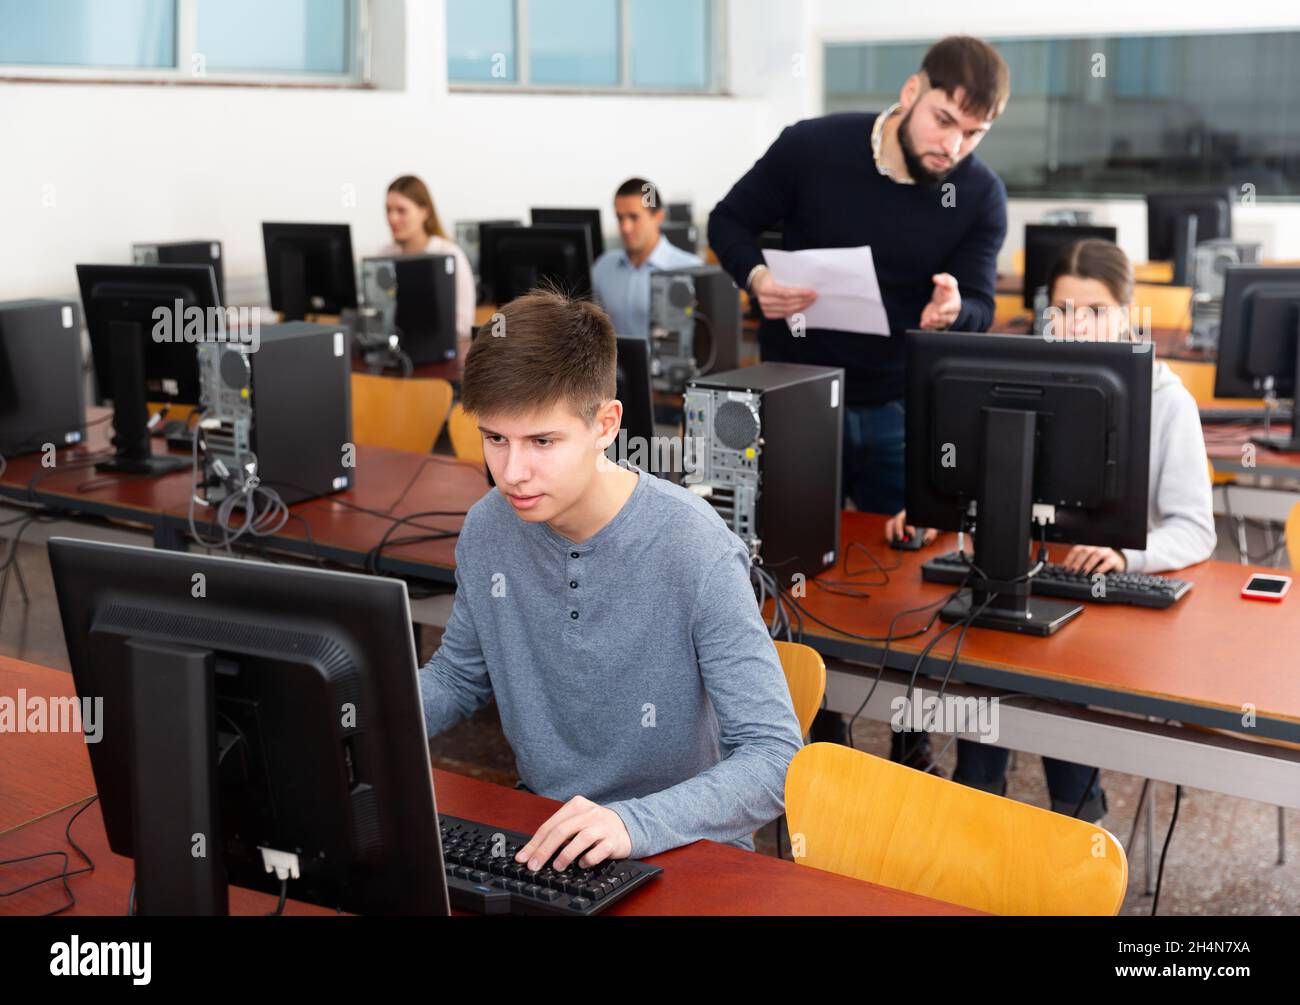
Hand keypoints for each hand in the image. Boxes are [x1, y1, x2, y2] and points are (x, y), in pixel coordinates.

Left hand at [516, 795, 631, 871]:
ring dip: (566, 855)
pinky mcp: (614, 840)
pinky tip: (581, 864)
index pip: (550, 825)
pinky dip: (588, 859)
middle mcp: (589, 813)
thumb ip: (558, 831)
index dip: (534, 843)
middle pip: (562, 831)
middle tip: (534, 866)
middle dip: (544, 850)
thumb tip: (533, 852)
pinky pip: (599, 851)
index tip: (523, 858)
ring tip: (557, 867)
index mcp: (576, 806)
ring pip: (581, 839)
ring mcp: (603, 826)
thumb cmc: (595, 826)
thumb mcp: (577, 821)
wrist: (627, 826)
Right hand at [752, 267, 817, 319]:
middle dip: (803, 300)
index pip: (786, 293)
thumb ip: (788, 280)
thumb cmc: (771, 276)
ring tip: (811, 301)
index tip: (811, 292)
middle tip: (814, 297)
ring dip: (801, 306)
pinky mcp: (768, 314)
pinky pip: (784, 314)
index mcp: (765, 288)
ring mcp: (764, 308)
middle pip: (788, 303)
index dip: (800, 293)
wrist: (759, 282)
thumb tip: (807, 285)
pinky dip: (795, 311)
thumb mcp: (778, 274)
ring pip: (787, 310)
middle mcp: (763, 300)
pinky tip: (803, 307)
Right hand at [884, 509, 937, 544]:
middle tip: (900, 538)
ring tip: (891, 541)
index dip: (909, 527)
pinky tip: (890, 541)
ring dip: (890, 532)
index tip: (912, 535)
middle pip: (898, 519)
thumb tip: (925, 540)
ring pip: (891, 523)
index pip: (909, 518)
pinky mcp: (895, 526)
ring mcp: (899, 521)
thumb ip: (931, 533)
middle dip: (898, 529)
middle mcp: (904, 516)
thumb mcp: (932, 528)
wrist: (926, 525)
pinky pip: (889, 528)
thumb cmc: (929, 525)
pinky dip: (888, 534)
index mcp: (913, 514)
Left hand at [919, 273, 960, 329]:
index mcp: (954, 303)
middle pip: (945, 318)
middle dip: (939, 318)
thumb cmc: (947, 291)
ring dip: (933, 323)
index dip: (946, 308)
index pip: (951, 307)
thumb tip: (935, 278)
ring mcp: (941, 320)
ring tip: (927, 321)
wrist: (944, 301)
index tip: (940, 309)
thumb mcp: (948, 282)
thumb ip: (944, 279)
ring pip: (939, 324)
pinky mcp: (934, 323)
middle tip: (933, 316)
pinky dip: (927, 327)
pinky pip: (932, 327)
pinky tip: (923, 325)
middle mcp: (949, 314)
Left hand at [1062, 545, 1125, 575]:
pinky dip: (1101, 568)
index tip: (1064, 568)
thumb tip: (1066, 572)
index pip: (1076, 550)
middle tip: (1072, 572)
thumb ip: (1079, 564)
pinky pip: (1108, 562)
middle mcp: (1096, 547)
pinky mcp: (1114, 559)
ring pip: (1096, 555)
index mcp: (1088, 546)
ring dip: (1088, 564)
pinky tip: (1096, 574)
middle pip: (1085, 551)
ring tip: (1083, 573)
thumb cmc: (1100, 563)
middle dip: (1077, 562)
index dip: (1069, 558)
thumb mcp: (1088, 562)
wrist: (1118, 562)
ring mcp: (1106, 552)